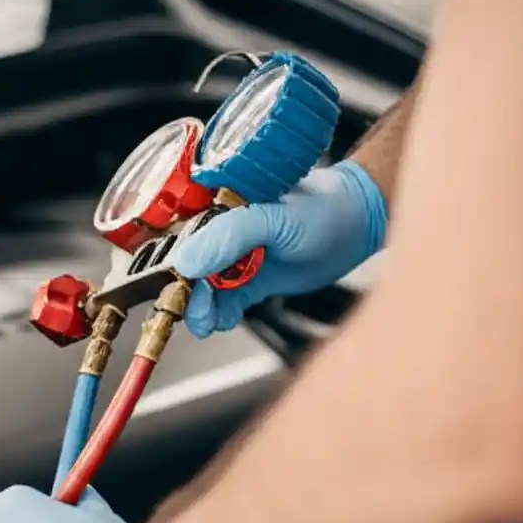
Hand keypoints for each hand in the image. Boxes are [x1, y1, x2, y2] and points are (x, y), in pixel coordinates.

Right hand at [173, 161, 386, 338]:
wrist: (360, 224)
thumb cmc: (323, 207)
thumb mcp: (274, 217)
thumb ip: (229, 236)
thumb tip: (186, 263)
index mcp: (215, 202)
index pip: (174, 231)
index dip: (162, 259)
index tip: (163, 282)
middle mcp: (219, 228)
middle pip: (183, 264)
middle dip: (182, 290)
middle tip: (193, 308)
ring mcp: (234, 256)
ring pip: (202, 287)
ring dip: (200, 307)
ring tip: (208, 320)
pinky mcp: (249, 279)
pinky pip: (224, 301)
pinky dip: (219, 315)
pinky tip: (221, 320)